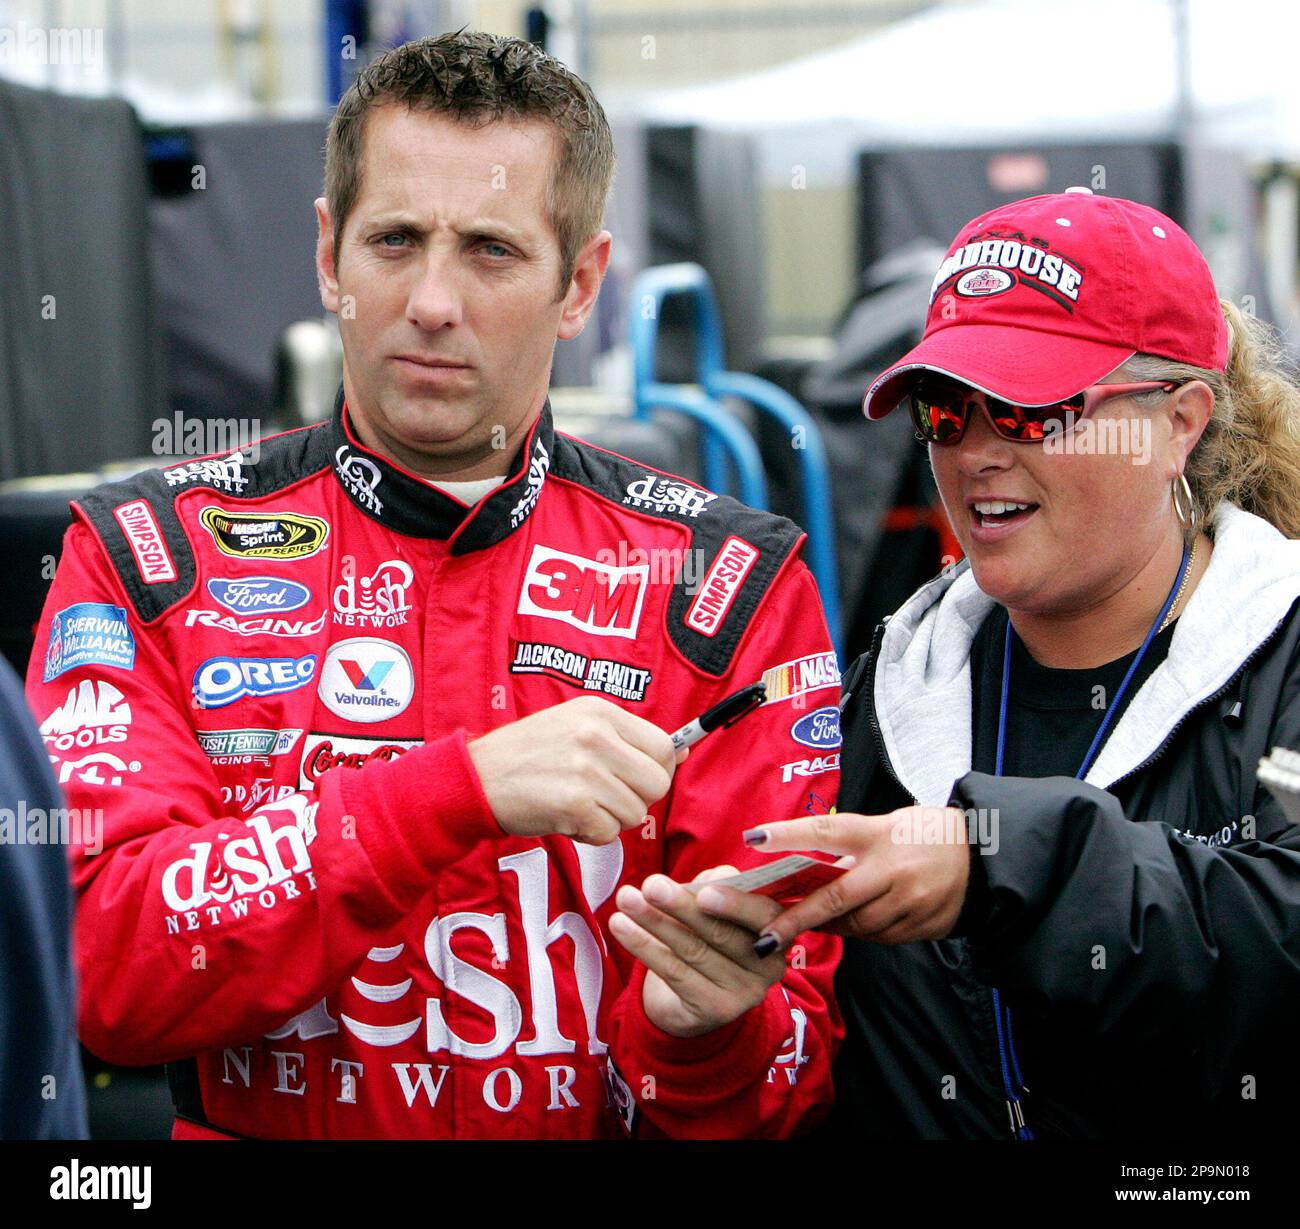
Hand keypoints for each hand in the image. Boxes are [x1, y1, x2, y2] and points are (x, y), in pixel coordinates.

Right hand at [468, 696, 686, 844]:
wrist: (475, 777)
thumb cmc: (528, 755)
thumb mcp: (576, 725)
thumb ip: (626, 739)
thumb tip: (683, 751)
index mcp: (600, 712)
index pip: (664, 746)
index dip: (658, 770)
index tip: (637, 779)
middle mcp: (596, 736)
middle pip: (657, 783)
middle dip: (637, 799)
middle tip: (605, 798)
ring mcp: (585, 770)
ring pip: (635, 813)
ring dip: (611, 819)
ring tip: (579, 805)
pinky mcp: (573, 805)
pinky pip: (609, 833)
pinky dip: (591, 834)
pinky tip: (567, 818)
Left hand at [608, 867, 785, 1037]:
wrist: (695, 994)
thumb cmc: (709, 933)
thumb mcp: (717, 905)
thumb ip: (718, 886)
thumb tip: (715, 877)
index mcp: (779, 929)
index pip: (763, 914)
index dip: (735, 903)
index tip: (702, 890)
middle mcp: (770, 965)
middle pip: (723, 934)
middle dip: (682, 907)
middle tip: (651, 885)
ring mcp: (745, 993)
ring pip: (693, 951)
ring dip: (654, 921)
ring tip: (626, 898)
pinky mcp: (715, 1010)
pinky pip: (674, 972)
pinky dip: (643, 945)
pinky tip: (620, 925)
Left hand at [738, 807, 970, 949]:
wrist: (984, 857)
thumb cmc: (925, 834)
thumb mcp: (886, 825)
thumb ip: (851, 847)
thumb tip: (807, 872)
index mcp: (877, 833)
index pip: (825, 831)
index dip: (788, 835)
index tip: (753, 838)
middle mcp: (892, 868)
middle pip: (835, 897)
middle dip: (796, 919)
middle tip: (764, 936)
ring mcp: (909, 901)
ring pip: (856, 926)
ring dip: (830, 928)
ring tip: (811, 926)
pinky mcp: (922, 926)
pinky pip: (880, 938)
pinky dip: (862, 933)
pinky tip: (855, 925)